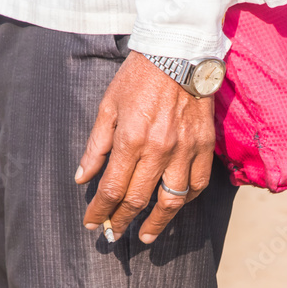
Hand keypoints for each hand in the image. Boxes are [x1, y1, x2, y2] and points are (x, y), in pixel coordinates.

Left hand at [75, 51, 214, 243]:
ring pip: (171, 200)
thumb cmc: (138, 77)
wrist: (178, 52)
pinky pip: (197, 184)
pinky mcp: (204, 145)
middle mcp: (158, 149)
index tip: (92, 224)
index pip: (112, 189)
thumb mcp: (107, 106)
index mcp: (130, 139)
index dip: (100, 211)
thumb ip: (95, 146)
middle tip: (113, 233)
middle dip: (122, 221)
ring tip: (145, 235)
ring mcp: (185, 149)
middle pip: (138, 199)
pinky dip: (184, 200)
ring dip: (156, 223)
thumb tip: (82, 178)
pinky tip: (174, 206)